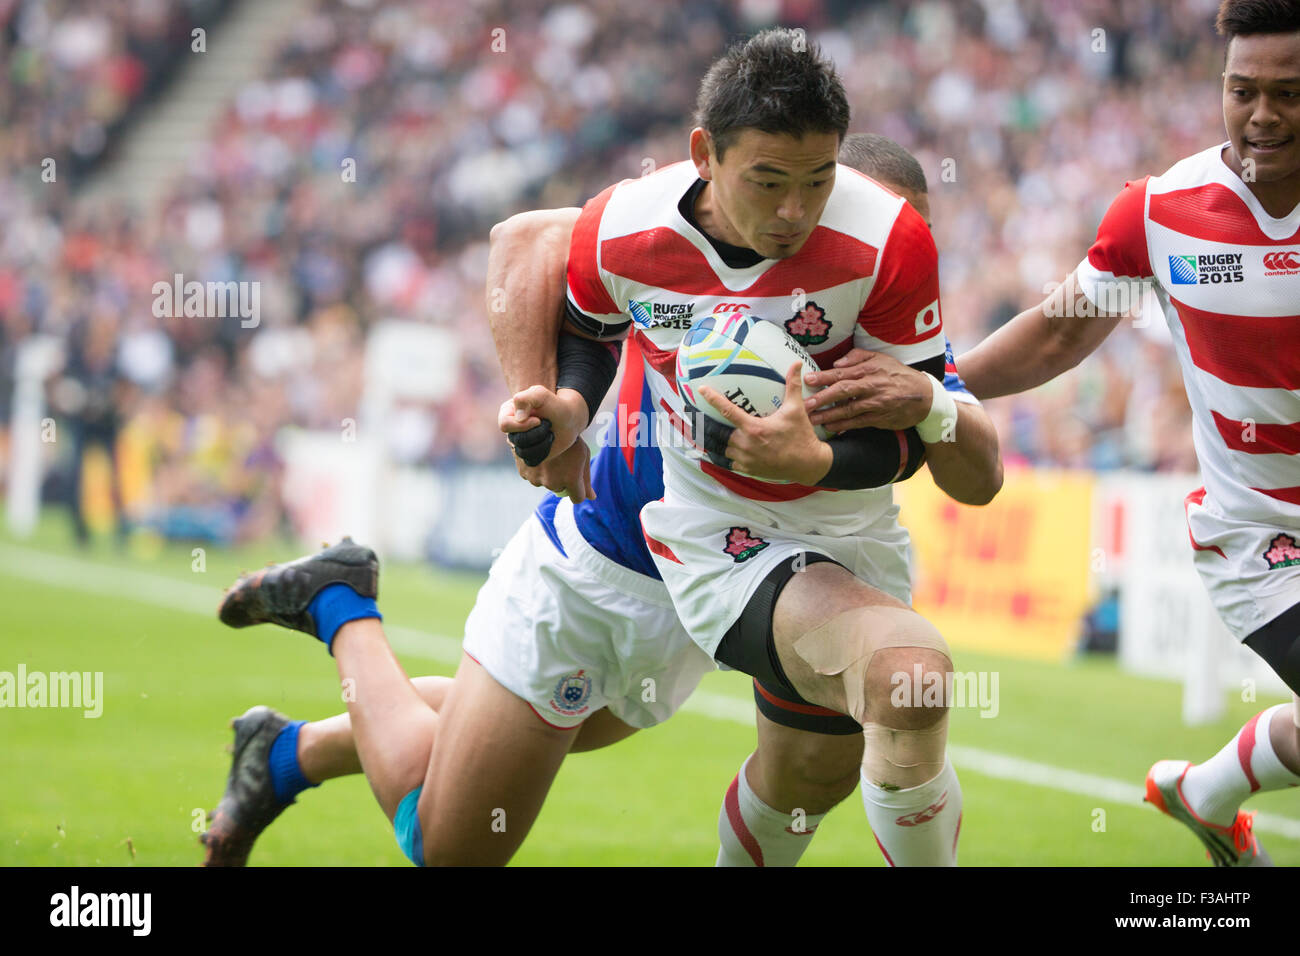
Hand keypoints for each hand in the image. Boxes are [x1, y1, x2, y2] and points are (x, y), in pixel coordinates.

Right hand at [499, 386, 587, 462]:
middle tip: (547, 424)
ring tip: (550, 431)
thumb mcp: (541, 394)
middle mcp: (511, 429)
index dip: (522, 425)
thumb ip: (525, 398)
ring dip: (543, 441)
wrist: (570, 419)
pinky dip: (545, 451)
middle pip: (516, 440)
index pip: (504, 425)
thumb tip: (519, 418)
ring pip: (524, 452)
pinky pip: (532, 460)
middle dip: (537, 433)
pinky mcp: (529, 454)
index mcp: (507, 413)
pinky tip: (549, 441)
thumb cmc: (555, 404)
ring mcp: (519, 443)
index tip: (538, 420)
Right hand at [517, 436, 594, 504]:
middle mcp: (552, 482)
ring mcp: (536, 478)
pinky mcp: (524, 473)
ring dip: (547, 474)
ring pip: (544, 482)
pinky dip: (536, 469)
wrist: (545, 420)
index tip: (576, 483)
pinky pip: (532, 476)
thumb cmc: (569, 438)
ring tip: (550, 456)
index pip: (577, 498)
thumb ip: (586, 478)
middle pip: (559, 488)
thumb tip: (592, 497)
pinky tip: (539, 455)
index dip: (578, 491)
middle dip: (562, 478)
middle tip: (562, 460)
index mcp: (570, 478)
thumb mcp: (582, 455)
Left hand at [699, 362, 830, 484]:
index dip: (713, 399)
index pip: (728, 411)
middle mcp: (746, 444)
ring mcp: (746, 459)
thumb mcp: (796, 409)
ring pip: (721, 449)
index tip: (702, 390)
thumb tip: (797, 363)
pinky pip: (729, 462)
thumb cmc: (801, 436)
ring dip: (714, 441)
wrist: (808, 464)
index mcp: (755, 428)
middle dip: (704, 425)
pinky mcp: (748, 469)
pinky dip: (723, 455)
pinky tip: (717, 449)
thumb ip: (793, 386)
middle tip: (693, 416)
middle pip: (717, 433)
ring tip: (701, 432)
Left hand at [802, 349, 931, 433]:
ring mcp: (876, 404)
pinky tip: (830, 427)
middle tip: (805, 404)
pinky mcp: (880, 418)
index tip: (807, 380)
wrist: (923, 395)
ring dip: (828, 415)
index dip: (824, 377)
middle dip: (822, 398)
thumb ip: (857, 357)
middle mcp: (871, 386)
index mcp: (869, 370)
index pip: (842, 373)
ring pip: (848, 410)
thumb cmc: (897, 375)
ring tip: (811, 420)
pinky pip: (858, 423)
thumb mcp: (880, 358)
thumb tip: (837, 363)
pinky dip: (843, 426)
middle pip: (843, 391)